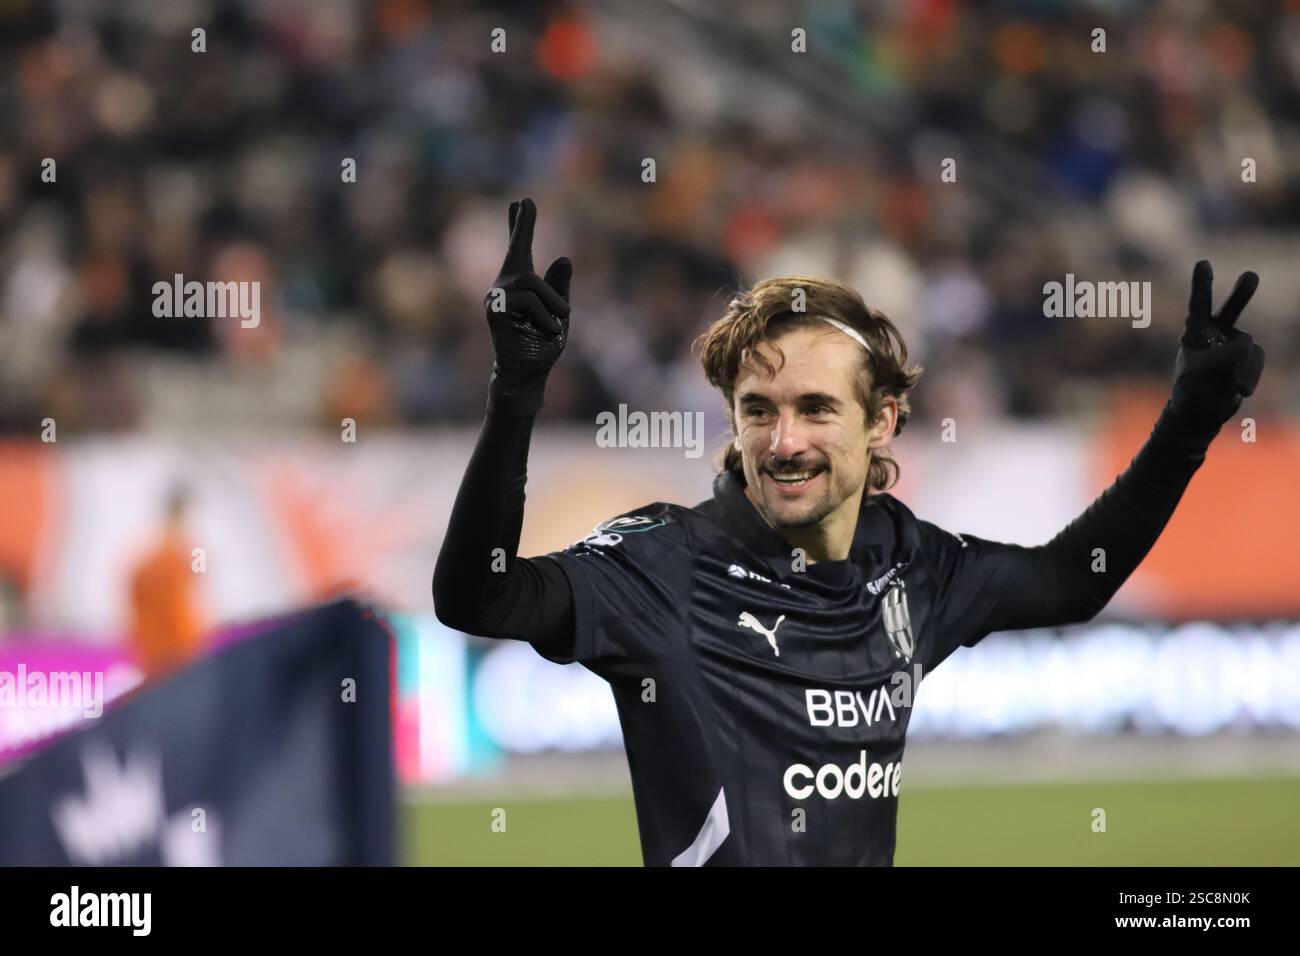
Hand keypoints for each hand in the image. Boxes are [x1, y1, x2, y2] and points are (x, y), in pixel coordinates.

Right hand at [484, 198, 571, 414]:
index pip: (519, 249)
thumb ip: (559, 287)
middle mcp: (505, 285)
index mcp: (521, 284)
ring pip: (532, 283)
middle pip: (519, 251)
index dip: (520, 225)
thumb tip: (563, 258)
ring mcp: (496, 297)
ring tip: (557, 322)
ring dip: (552, 304)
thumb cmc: (542, 342)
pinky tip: (546, 330)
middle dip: (522, 226)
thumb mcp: (558, 311)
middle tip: (526, 200)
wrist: (529, 372)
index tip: (522, 201)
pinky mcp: (496, 311)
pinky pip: (529, 302)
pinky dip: (544, 317)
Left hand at [1170, 260, 1265, 431]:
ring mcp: (1233, 343)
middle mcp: (1215, 333)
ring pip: (1247, 346)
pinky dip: (1250, 375)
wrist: (1202, 411)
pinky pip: (1256, 360)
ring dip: (1241, 369)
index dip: (1201, 285)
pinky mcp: (1248, 356)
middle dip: (1242, 294)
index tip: (1202, 263)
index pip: (1197, 306)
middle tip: (1251, 275)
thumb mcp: (1196, 377)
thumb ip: (1220, 358)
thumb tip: (1246, 343)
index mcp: (1193, 334)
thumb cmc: (1190, 393)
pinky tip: (1241, 390)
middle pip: (1230, 309)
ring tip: (1231, 386)